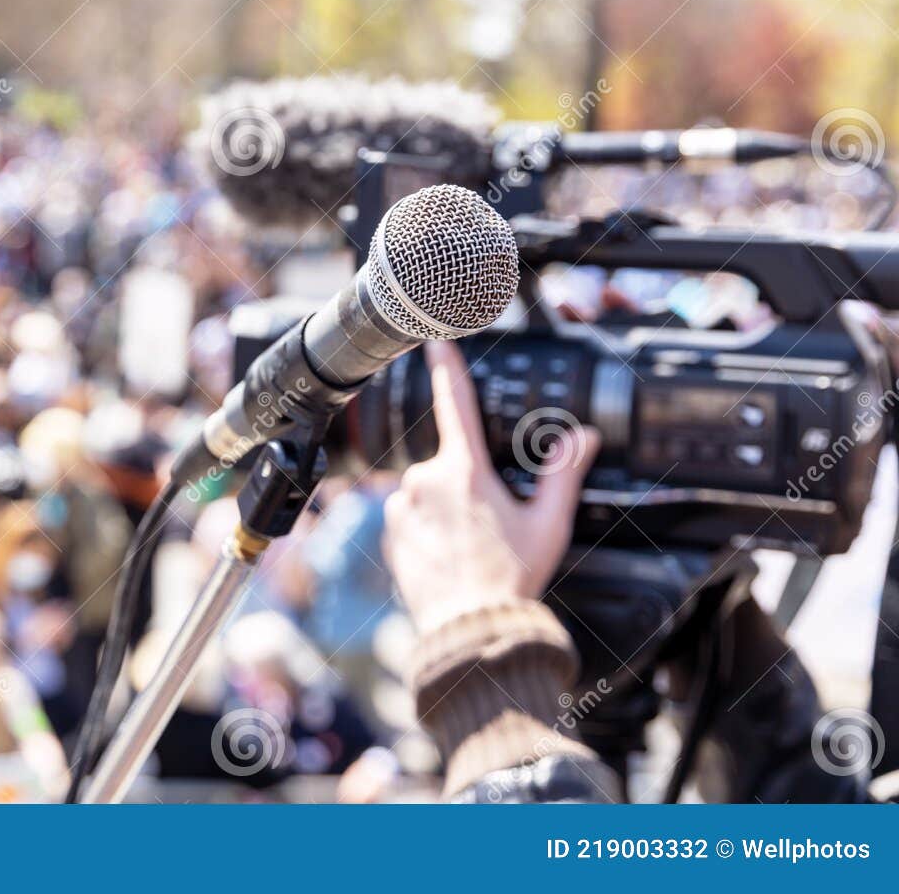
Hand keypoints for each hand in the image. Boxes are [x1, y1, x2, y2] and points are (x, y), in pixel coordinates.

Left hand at [383, 341, 599, 632]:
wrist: (468, 628)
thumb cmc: (510, 577)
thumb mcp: (547, 523)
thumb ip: (562, 474)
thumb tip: (580, 440)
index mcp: (464, 470)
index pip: (457, 403)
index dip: (447, 366)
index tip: (434, 340)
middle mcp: (425, 480)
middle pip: (449, 464)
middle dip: (467, 485)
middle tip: (489, 525)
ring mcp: (400, 505)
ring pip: (426, 491)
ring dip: (444, 508)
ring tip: (469, 546)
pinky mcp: (387, 531)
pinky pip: (408, 516)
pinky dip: (426, 528)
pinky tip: (447, 554)